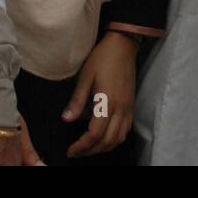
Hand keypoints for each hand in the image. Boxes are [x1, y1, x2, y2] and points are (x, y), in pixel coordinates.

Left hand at [62, 31, 137, 158]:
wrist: (123, 44)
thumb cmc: (102, 57)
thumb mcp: (85, 76)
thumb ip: (77, 100)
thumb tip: (66, 120)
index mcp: (108, 102)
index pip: (94, 134)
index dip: (81, 146)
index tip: (70, 150)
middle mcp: (121, 108)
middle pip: (108, 141)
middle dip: (91, 151)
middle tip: (77, 152)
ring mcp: (128, 107)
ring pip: (119, 138)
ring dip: (104, 147)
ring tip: (89, 148)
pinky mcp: (132, 104)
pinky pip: (126, 130)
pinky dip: (115, 139)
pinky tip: (105, 137)